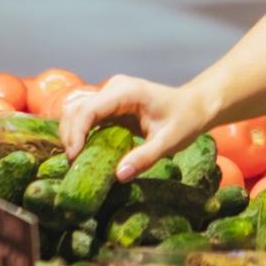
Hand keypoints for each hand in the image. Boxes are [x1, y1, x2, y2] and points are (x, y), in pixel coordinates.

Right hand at [58, 74, 211, 179]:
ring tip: (77, 160)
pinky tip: (84, 153)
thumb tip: (119, 176)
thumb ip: (144, 158)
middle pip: (76, 109)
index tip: (74, 157)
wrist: (195, 106)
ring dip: (72, 135)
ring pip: (76, 111)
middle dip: (70, 136)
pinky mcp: (110, 106)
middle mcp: (113, 88)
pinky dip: (80, 134)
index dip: (76, 133)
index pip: (89, 109)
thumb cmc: (185, 120)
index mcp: (126, 92)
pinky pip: (86, 117)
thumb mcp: (169, 142)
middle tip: (74, 164)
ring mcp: (110, 95)